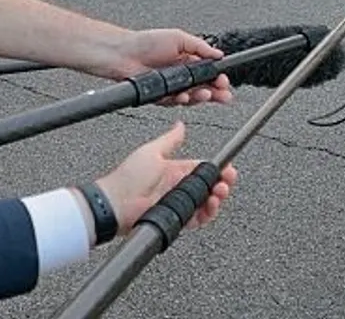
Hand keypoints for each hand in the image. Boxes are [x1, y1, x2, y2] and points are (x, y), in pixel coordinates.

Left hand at [93, 122, 236, 232]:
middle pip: (208, 186)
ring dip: (217, 197)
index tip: (228, 167)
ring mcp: (178, 204)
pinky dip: (208, 213)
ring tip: (219, 191)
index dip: (218, 169)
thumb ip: (170, 140)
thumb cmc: (128, 177)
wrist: (116, 203)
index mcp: (175, 170)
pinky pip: (198, 218)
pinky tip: (211, 205)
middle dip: (222, 183)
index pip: (203, 168)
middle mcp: (178, 187)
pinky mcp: (177, 219)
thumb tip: (180, 125)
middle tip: (227, 179)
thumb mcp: (152, 152)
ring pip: (206, 202)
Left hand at [100, 29, 232, 106]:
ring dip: (200, 97)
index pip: (209, 73)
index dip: (218, 79)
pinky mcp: (162, 97)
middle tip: (223, 95)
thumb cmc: (147, 42)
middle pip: (204, 88)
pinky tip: (184, 96)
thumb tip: (219, 54)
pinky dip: (180, 100)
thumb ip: (201, 47)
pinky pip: (174, 102)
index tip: (225, 81)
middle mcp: (181, 75)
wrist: (124, 54)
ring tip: (204, 94)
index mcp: (188, 60)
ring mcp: (172, 87)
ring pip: (192, 98)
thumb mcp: (179, 37)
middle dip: (215, 93)